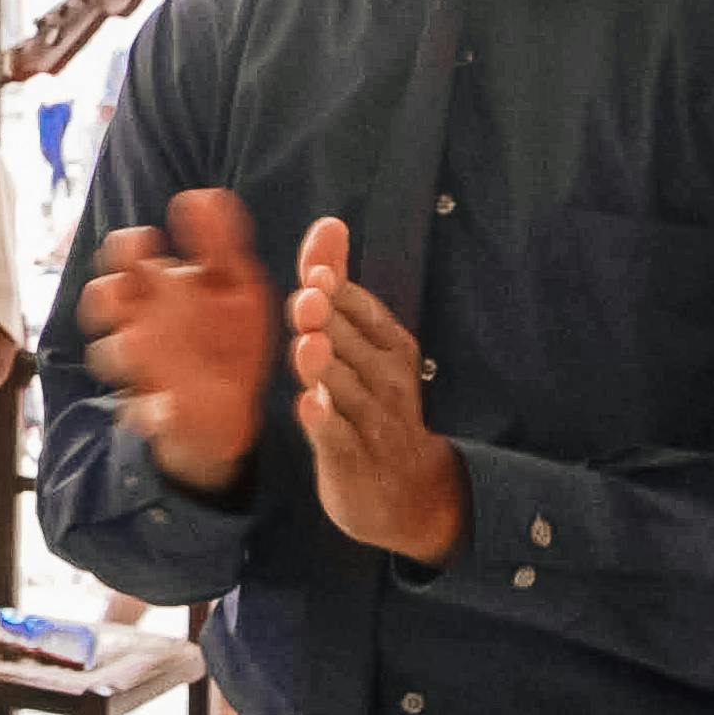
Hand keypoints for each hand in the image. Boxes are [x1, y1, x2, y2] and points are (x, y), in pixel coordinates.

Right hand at [77, 186, 278, 493]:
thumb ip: (223, 242)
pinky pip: (140, 411)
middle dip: (108, 292)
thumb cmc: (231, 336)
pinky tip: (165, 406)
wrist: (233, 408)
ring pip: (110, 352)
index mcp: (158, 289)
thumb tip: (207, 193)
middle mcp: (140, 323)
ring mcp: (142, 367)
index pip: (125, 255)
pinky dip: (149, 411)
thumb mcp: (238, 286)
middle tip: (129, 285)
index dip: (128, 246)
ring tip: (142, 345)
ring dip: (123, 348)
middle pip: (101, 297)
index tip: (150, 239)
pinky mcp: (151, 409)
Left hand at [284, 217, 467, 563]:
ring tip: (308, 347)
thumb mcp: (360, 341)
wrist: (405, 489)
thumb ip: (337, 285)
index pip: (362, 310)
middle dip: (328, 322)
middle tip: (308, 300)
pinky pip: (337, 437)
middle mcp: (386, 378)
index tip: (316, 272)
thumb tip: (328, 225)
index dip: (338, 291)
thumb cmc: (373, 401)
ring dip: (325, 367)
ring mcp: (371, 419)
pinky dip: (324, 422)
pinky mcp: (351, 457)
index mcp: (391, 345)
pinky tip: (308, 406)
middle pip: (350, 344)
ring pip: (344, 388)